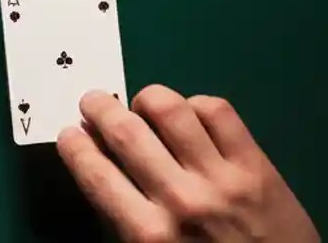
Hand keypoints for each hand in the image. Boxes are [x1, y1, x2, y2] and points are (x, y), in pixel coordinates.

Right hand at [58, 87, 318, 242]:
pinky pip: (218, 111)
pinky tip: (189, 116)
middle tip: (93, 101)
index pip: (95, 173)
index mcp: (148, 235)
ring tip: (140, 103)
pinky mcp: (257, 166)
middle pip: (126, 131)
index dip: (75, 145)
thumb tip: (102, 166)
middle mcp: (180, 200)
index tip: (70, 133)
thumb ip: (127, 220)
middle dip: (99, 108)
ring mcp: (222, 178)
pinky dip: (196, 104)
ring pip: (171, 109)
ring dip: (146, 98)